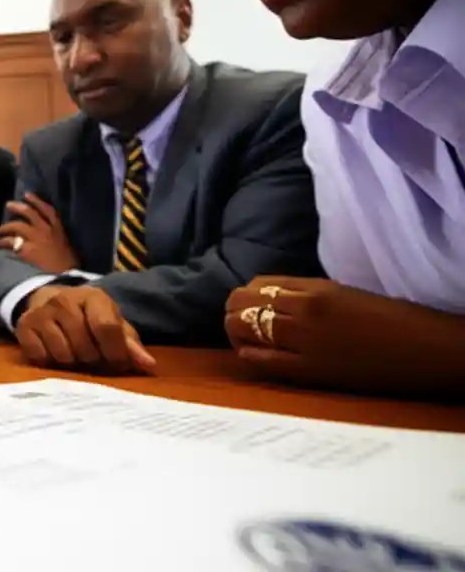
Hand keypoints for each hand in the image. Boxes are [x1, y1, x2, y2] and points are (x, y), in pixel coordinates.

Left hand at [0, 192, 78, 271]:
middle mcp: (47, 230)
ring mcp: (36, 239)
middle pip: (30, 213)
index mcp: (58, 230)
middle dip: (17, 207)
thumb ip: (57, 240)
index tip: (27, 195)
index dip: (36, 201)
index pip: (48, 210)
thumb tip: (48, 239)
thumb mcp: (66, 248)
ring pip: (16, 225)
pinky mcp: (26, 250)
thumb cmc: (68, 267)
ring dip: (4, 227)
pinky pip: (9, 242)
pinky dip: (0, 242)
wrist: (66, 279)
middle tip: (8, 205)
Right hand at [15, 285, 154, 372]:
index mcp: (92, 297)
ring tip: (74, 354)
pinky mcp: (24, 327)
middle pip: (85, 347)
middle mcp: (64, 301)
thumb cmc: (87, 315)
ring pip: (63, 355)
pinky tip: (55, 352)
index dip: (115, 352)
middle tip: (92, 357)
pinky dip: (51, 362)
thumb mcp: (111, 322)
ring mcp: (41, 313)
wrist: (46, 300)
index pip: (107, 328)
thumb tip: (149, 364)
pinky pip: (42, 358)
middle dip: (93, 360)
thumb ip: (130, 344)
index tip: (117, 363)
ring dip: (72, 363)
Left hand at [225, 276, 464, 396]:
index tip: (250, 300)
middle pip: (244, 302)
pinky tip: (247, 353)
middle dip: (234, 308)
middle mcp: (304, 311)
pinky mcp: (307, 371)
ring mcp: (303, 342)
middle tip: (235, 316)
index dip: (249, 292)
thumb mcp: (346, 294)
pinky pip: (260, 359)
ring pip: (245, 328)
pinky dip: (247, 354)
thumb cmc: (393, 321)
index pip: (261, 284)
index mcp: (317, 289)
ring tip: (237, 333)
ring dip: (235, 329)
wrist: (422, 351)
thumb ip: (309, 294)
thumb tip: (277, 299)